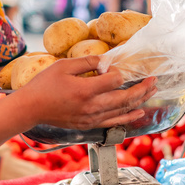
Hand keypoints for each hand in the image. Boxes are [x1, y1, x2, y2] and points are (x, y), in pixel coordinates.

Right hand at [18, 56, 157, 130]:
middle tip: (154, 79)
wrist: (31, 109)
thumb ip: (87, 62)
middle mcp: (92, 107)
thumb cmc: (44, 85)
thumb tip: (106, 60)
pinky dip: (129, 117)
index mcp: (86, 90)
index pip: (114, 80)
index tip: (118, 66)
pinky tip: (139, 111)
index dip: (120, 72)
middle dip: (142, 88)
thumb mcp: (63, 66)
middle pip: (125, 97)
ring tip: (152, 91)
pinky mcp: (90, 124)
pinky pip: (115, 122)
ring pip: (123, 110)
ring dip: (140, 100)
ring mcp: (92, 118)